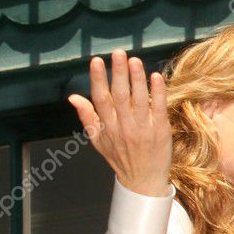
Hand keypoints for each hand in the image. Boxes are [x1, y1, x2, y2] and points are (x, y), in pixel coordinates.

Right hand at [67, 49, 171, 196]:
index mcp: (107, 127)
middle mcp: (123, 126)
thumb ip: (87, 117)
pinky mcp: (160, 131)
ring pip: (138, 100)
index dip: (98, 79)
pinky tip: (156, 77)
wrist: (143, 180)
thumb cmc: (120, 158)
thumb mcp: (98, 140)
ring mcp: (142, 129)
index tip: (96, 61)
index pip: (100, 99)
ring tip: (134, 60)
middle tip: (118, 53)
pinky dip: (157, 93)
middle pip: (120, 95)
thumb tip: (73, 97)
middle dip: (118, 73)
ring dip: (136, 78)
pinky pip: (158, 109)